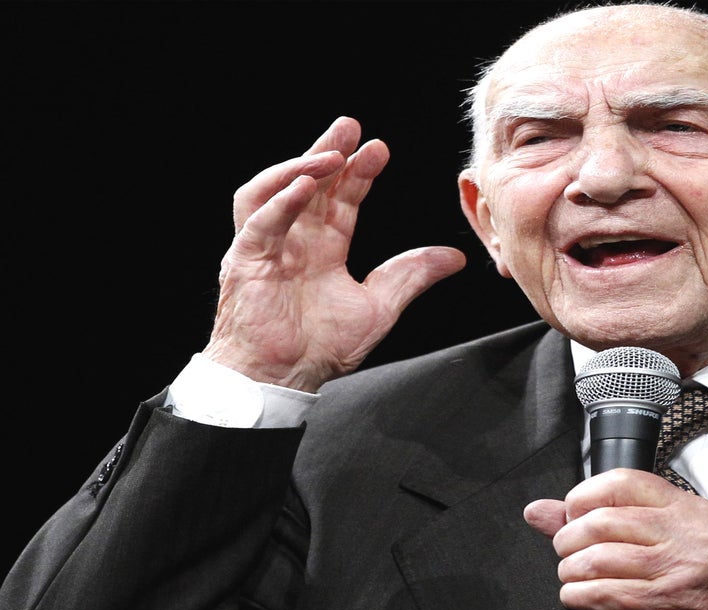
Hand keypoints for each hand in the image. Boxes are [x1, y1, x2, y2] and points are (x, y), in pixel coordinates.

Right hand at [202, 117, 465, 391]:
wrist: (283, 377)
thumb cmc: (320, 348)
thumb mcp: (379, 306)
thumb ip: (411, 277)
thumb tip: (453, 257)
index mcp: (322, 249)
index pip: (341, 200)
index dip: (359, 173)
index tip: (380, 149)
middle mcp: (294, 240)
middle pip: (309, 184)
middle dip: (328, 152)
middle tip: (349, 126)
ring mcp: (267, 245)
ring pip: (276, 190)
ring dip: (300, 167)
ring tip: (329, 154)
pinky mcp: (246, 257)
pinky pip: (260, 219)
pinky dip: (281, 199)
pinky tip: (305, 185)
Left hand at [524, 469, 707, 609]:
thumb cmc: (703, 573)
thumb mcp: (670, 533)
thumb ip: (610, 516)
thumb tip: (541, 511)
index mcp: (685, 508)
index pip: (624, 482)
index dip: (584, 494)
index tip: (572, 509)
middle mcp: (684, 533)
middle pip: (604, 521)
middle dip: (569, 537)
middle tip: (565, 547)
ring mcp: (675, 567)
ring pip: (600, 557)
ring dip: (571, 569)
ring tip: (571, 573)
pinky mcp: (663, 601)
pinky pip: (606, 592)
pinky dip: (579, 594)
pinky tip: (577, 593)